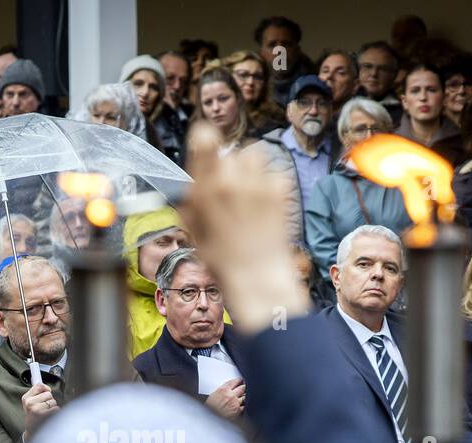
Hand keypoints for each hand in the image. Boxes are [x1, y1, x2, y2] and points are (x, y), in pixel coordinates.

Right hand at [22, 382, 58, 435]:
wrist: (33, 431)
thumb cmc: (34, 416)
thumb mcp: (30, 403)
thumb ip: (37, 393)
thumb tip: (47, 388)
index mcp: (26, 398)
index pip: (39, 385)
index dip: (46, 388)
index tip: (46, 392)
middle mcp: (30, 403)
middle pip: (48, 394)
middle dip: (49, 400)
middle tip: (44, 408)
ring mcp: (36, 409)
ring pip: (53, 401)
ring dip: (52, 406)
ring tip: (46, 413)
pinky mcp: (44, 415)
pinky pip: (56, 408)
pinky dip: (55, 412)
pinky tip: (49, 416)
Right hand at [181, 122, 307, 333]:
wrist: (257, 277)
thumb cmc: (222, 259)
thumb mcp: (193, 229)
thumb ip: (191, 199)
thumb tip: (191, 179)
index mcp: (206, 188)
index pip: (205, 137)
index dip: (205, 137)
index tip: (206, 142)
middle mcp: (233, 180)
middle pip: (230, 151)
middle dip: (228, 166)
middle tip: (229, 190)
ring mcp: (259, 183)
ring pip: (253, 154)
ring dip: (249, 168)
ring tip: (248, 191)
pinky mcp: (280, 189)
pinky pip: (272, 172)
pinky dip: (268, 184)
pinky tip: (264, 206)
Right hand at [204, 378, 244, 418]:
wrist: (209, 419)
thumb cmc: (209, 409)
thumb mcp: (214, 395)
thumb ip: (223, 390)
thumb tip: (230, 388)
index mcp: (223, 390)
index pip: (235, 381)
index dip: (239, 380)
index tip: (240, 380)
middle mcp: (230, 396)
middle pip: (243, 388)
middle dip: (244, 388)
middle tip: (244, 388)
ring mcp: (235, 403)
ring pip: (245, 397)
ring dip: (244, 397)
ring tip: (242, 398)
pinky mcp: (238, 411)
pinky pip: (244, 406)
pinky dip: (243, 405)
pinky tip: (241, 406)